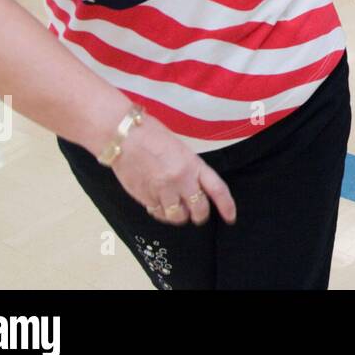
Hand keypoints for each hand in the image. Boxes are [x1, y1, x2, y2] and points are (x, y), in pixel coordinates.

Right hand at [112, 116, 235, 225]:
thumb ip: (191, 169)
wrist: (123, 136)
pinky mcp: (145, 198)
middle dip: (200, 215)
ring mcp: (162, 191)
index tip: (230, 217)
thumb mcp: (180, 149)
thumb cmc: (152, 136)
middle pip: (199, 210)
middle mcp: (181, 180)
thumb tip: (196, 188)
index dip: (227, 206)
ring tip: (176, 207)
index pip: (218, 190)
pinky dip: (162, 213)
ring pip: (178, 217)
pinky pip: (159, 214)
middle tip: (197, 213)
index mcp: (194, 165)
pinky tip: (160, 204)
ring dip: (180, 215)